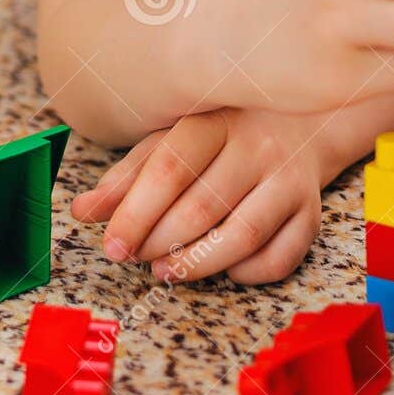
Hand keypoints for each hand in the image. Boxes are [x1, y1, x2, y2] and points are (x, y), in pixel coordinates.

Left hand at [70, 107, 327, 284]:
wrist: (302, 122)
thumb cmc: (221, 137)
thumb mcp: (171, 141)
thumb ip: (127, 176)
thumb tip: (82, 212)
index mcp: (215, 121)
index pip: (171, 168)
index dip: (136, 213)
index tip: (112, 246)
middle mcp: (257, 146)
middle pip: (202, 206)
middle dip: (159, 242)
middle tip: (134, 258)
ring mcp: (290, 180)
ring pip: (244, 235)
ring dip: (197, 264)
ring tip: (166, 271)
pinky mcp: (312, 212)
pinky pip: (281, 257)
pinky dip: (247, 273)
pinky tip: (223, 269)